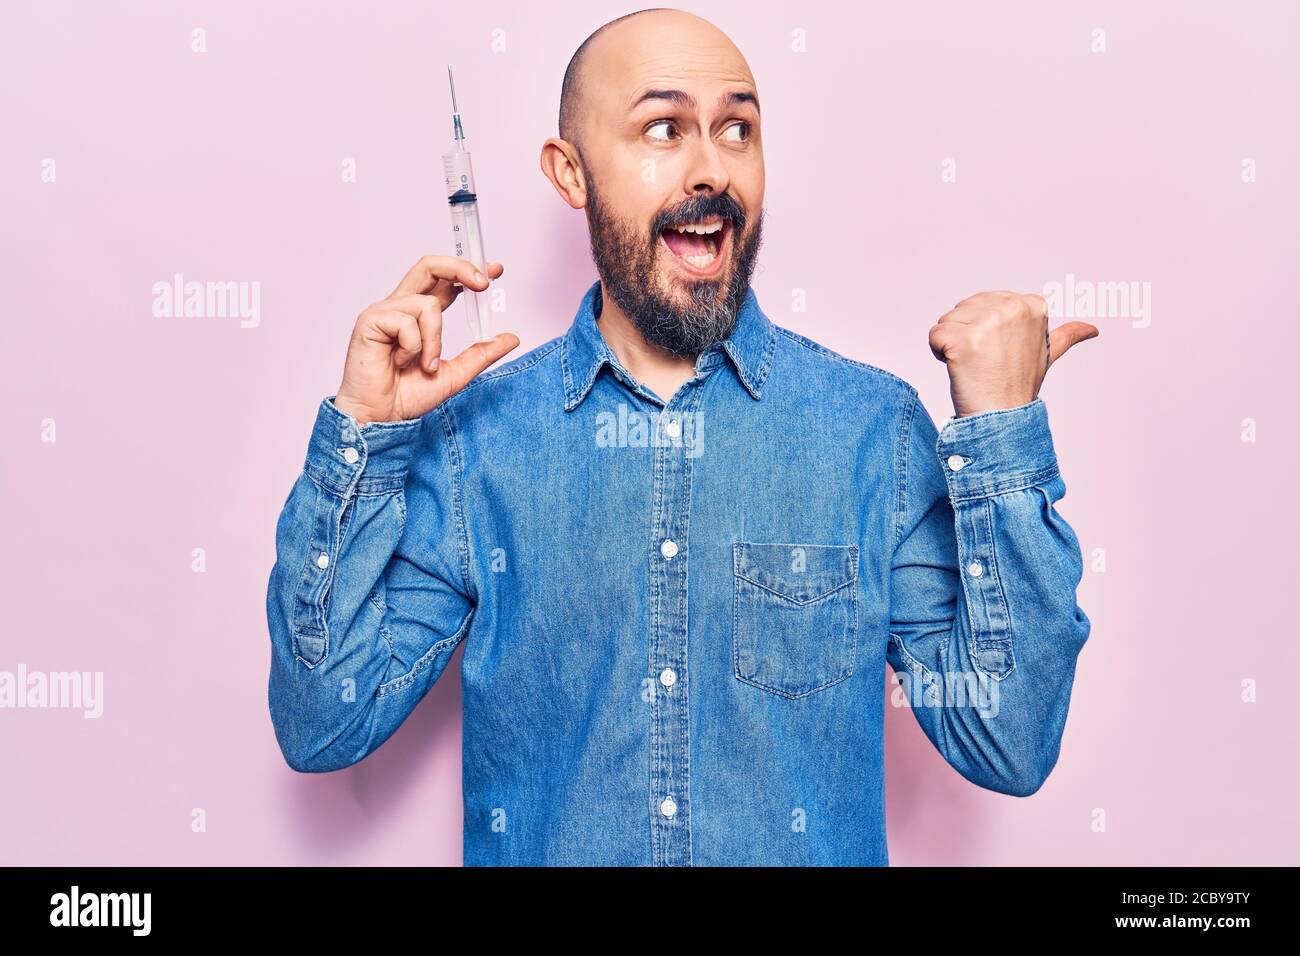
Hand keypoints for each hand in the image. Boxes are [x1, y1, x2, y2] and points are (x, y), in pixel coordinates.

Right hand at [334, 256, 518, 424]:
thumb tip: (511, 338)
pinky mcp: (370, 320)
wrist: (380, 417)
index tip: (496, 270)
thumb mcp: (455, 374)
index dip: (469, 270)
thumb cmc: (407, 396)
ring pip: (427, 304)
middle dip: (459, 267)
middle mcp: (401, 307)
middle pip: (429, 266)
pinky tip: (399, 362)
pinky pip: (407, 322)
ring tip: (424, 364)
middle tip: (483, 283)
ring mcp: (384, 311)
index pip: (444, 281)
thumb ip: (481, 354)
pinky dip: (413, 347)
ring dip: (434, 339)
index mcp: (418, 315)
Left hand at [928, 291, 1097, 417]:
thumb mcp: (1047, 355)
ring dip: (951, 344)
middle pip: (963, 309)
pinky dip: (938, 353)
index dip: (984, 329)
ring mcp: (988, 323)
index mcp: (1032, 305)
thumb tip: (1092, 329)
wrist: (1003, 419)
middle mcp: (1012, 308)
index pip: (984, 302)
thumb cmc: (1018, 386)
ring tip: (974, 365)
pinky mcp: (963, 339)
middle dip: (966, 334)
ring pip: (947, 320)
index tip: (1000, 352)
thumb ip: (1066, 336)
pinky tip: (958, 368)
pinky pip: (934, 336)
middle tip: (985, 361)